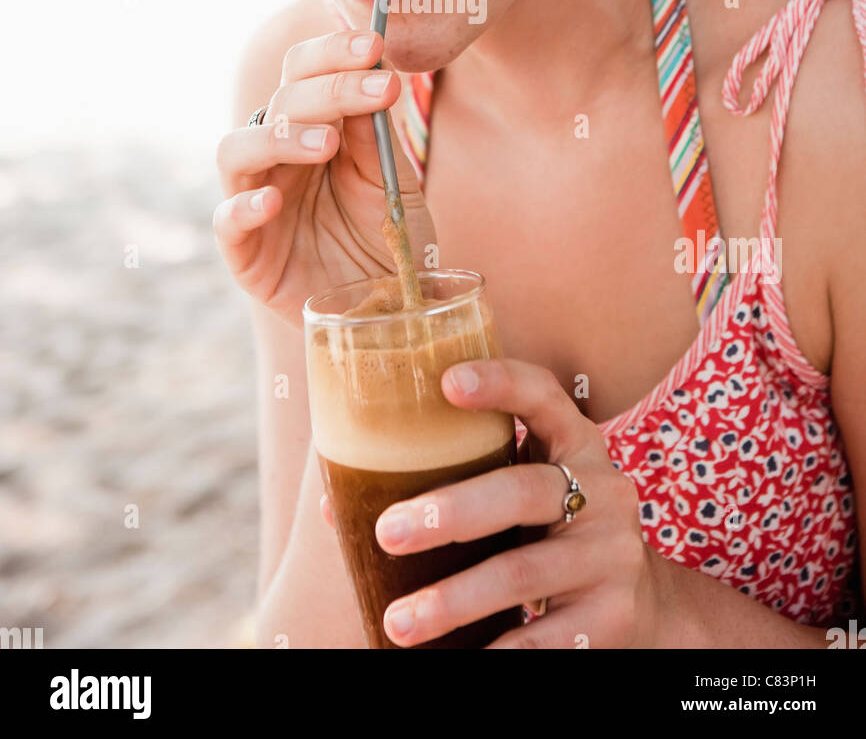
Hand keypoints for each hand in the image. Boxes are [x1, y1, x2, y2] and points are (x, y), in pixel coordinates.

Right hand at [212, 29, 435, 329]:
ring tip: (325, 143)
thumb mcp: (394, 184)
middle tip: (377, 87)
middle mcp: (278, 157)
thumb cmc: (390, 242)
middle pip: (280, 102)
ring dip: (281, 136)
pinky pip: (227, 222)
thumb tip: (369, 75)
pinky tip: (272, 201)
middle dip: (329, 88)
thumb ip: (374, 138)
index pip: (305, 72)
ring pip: (237, 149)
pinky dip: (244, 207)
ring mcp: (254, 199)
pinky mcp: (244, 252)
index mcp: (313, 127)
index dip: (333, 52)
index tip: (374, 44)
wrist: (390, 314)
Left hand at [366, 358, 661, 647]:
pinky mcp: (613, 616)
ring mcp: (612, 554)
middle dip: (449, 512)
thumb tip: (339, 505)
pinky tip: (458, 661)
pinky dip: (498, 652)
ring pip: (523, 571)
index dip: (499, 382)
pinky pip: (547, 638)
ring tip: (399, 622)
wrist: (648, 606)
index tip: (446, 382)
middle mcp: (603, 490)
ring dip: (454, 599)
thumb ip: (462, 481)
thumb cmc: (555, 533)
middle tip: (388, 531)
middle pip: (521, 491)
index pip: (542, 395)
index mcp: (576, 442)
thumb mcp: (527, 492)